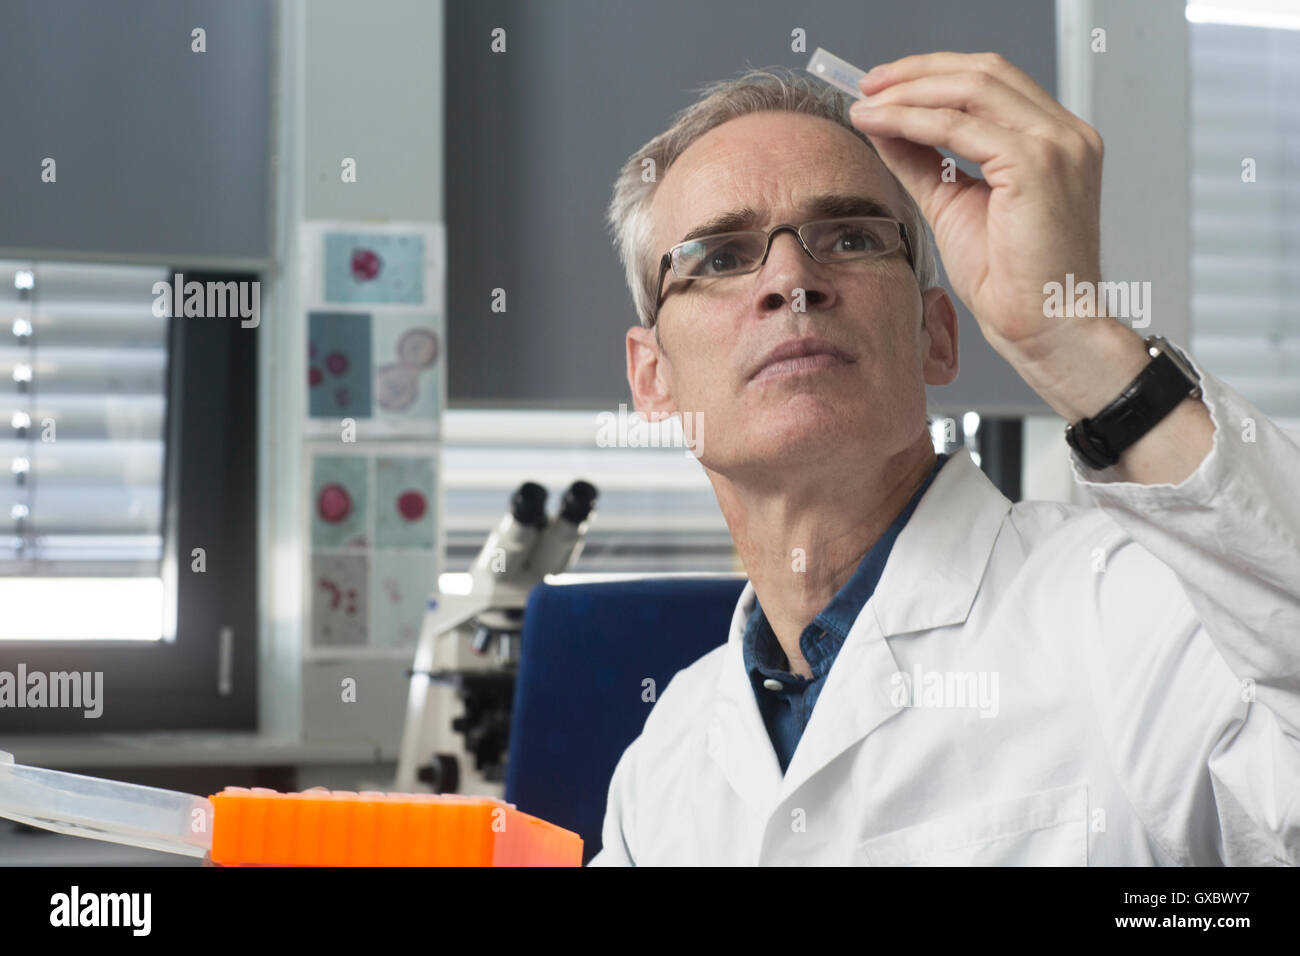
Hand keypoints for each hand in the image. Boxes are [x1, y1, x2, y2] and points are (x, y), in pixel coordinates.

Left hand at [850, 51, 1108, 369]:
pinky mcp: (1038, 165)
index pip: (992, 81)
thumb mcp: (954, 204)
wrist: (1044, 329)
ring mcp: (1058, 145)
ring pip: (971, 91)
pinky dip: (914, 121)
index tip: (882, 85)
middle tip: (866, 84)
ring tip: (866, 104)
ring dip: (908, 93)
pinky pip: (961, 128)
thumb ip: (924, 161)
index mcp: (1056, 139)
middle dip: (917, 73)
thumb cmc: (1010, 282)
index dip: (932, 74)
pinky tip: (882, 126)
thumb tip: (884, 124)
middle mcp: (1066, 134)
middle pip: (983, 72)